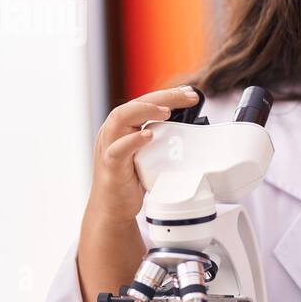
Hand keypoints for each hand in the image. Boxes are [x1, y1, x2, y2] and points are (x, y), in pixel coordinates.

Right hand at [86, 86, 198, 225]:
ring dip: (146, 110)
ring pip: (121, 118)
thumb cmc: (132, 180)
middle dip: (164, 97)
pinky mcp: (110, 166)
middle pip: (135, 104)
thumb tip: (192, 129)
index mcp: (123, 126)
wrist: (113, 208)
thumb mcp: (150, 154)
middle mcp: (113, 131)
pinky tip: (148, 135)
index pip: (145, 101)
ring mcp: (108, 147)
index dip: (168, 95)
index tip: (191, 93)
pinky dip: (133, 141)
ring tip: (167, 111)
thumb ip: (161, 139)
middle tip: (188, 97)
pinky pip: (117, 149)